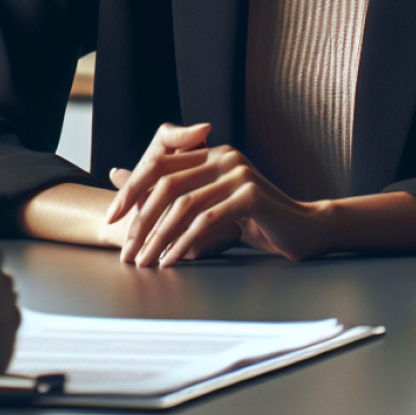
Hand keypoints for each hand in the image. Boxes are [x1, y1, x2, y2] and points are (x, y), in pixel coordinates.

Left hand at [104, 122, 328, 266]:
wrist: (304, 230)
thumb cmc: (255, 220)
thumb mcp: (209, 204)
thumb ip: (172, 193)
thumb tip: (117, 175)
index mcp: (211, 153)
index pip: (160, 164)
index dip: (132, 189)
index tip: (111, 216)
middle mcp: (223, 156)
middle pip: (166, 183)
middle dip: (141, 219)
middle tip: (126, 249)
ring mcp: (238, 173)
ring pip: (184, 205)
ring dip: (159, 237)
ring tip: (145, 261)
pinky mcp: (251, 195)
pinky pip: (207, 219)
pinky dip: (185, 242)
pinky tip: (173, 260)